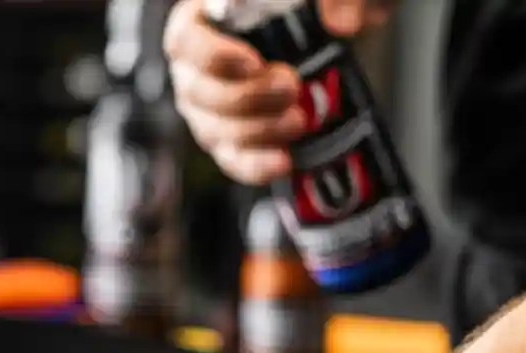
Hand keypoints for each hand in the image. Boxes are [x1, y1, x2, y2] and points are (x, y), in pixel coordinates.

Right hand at [164, 0, 398, 184]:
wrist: (329, 36)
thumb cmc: (312, 6)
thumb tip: (340, 22)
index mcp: (205, 19)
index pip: (185, 39)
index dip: (212, 56)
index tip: (252, 62)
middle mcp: (196, 66)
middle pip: (196, 91)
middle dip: (245, 97)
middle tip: (290, 87)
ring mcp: (208, 107)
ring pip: (212, 130)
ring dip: (256, 130)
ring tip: (298, 120)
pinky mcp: (228, 140)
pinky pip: (232, 160)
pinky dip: (256, 165)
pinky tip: (284, 159)